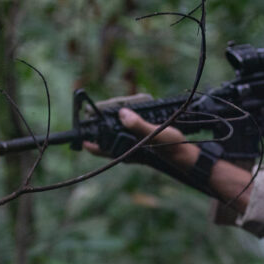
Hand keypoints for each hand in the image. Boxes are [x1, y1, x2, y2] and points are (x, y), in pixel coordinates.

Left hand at [82, 107, 197, 168]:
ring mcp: (128, 147)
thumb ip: (138, 125)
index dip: (85, 137)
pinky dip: (119, 124)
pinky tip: (123, 116)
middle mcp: (123, 150)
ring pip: (110, 136)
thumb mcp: (154, 133)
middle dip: (96, 126)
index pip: (96, 146)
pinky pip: (121, 134)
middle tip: (92, 111)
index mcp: (124, 149)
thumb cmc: (170, 146)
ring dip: (107, 124)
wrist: (183, 153)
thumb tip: (121, 114)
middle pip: (101, 140)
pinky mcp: (135, 142)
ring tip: (107, 110)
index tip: (79, 123)